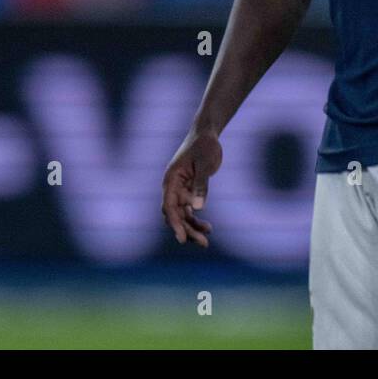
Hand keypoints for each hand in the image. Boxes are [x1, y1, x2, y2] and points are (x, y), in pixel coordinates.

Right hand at [160, 131, 222, 247]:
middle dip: (187, 230)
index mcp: (171, 180)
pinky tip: (208, 228)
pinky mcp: (189, 191)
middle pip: (175, 215)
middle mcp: (172, 187)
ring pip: (182, 215)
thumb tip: (198, 207)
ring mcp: (180, 190)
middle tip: (203, 243)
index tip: (182, 239)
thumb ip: (201, 185)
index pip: (169, 206)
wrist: (206, 135)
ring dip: (192, 228)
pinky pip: (189, 210)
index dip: (175, 223)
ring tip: (206, 240)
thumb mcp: (205, 164)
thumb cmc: (204, 146)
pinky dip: (196, 220)